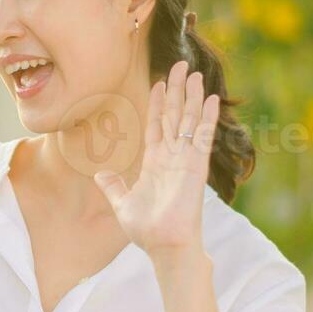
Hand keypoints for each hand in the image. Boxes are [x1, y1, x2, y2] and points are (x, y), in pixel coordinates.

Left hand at [92, 60, 218, 255]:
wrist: (163, 246)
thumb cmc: (146, 230)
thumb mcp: (122, 203)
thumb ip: (114, 187)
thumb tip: (101, 176)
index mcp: (155, 163)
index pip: (157, 125)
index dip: (158, 103)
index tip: (159, 82)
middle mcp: (172, 157)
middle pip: (174, 115)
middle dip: (177, 90)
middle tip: (181, 65)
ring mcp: (185, 160)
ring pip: (189, 120)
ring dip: (192, 96)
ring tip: (195, 73)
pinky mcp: (196, 166)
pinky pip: (202, 136)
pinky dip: (207, 117)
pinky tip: (211, 98)